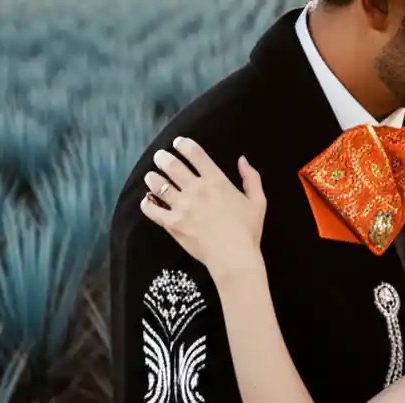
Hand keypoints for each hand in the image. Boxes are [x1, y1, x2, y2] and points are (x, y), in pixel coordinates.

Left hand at [139, 136, 265, 279]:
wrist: (234, 258)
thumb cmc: (248, 231)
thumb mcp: (258, 202)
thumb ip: (251, 178)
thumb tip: (242, 160)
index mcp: (216, 181)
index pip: (194, 153)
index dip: (183, 144)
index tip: (177, 143)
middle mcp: (196, 189)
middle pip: (171, 165)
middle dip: (162, 158)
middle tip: (159, 157)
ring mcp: (182, 206)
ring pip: (158, 184)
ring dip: (153, 177)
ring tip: (151, 176)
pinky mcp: (172, 223)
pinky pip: (152, 209)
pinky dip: (147, 203)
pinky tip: (147, 201)